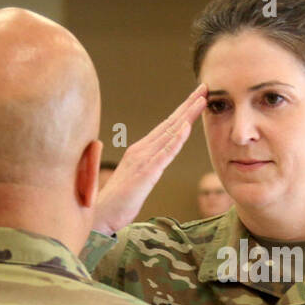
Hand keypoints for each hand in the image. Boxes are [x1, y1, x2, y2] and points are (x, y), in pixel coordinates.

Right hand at [93, 85, 207, 234]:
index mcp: (140, 151)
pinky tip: (186, 128)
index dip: (182, 112)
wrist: (100, 216)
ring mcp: (143, 160)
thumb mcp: (136, 180)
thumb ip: (145, 168)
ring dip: (187, 116)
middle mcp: (142, 150)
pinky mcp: (145, 173)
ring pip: (170, 133)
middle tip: (204, 88)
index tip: (197, 98)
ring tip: (201, 101)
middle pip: (170, 124)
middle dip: (188, 105)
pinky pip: (164, 154)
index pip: (166, 127)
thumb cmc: (117, 202)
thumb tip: (153, 163)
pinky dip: (176, 140)